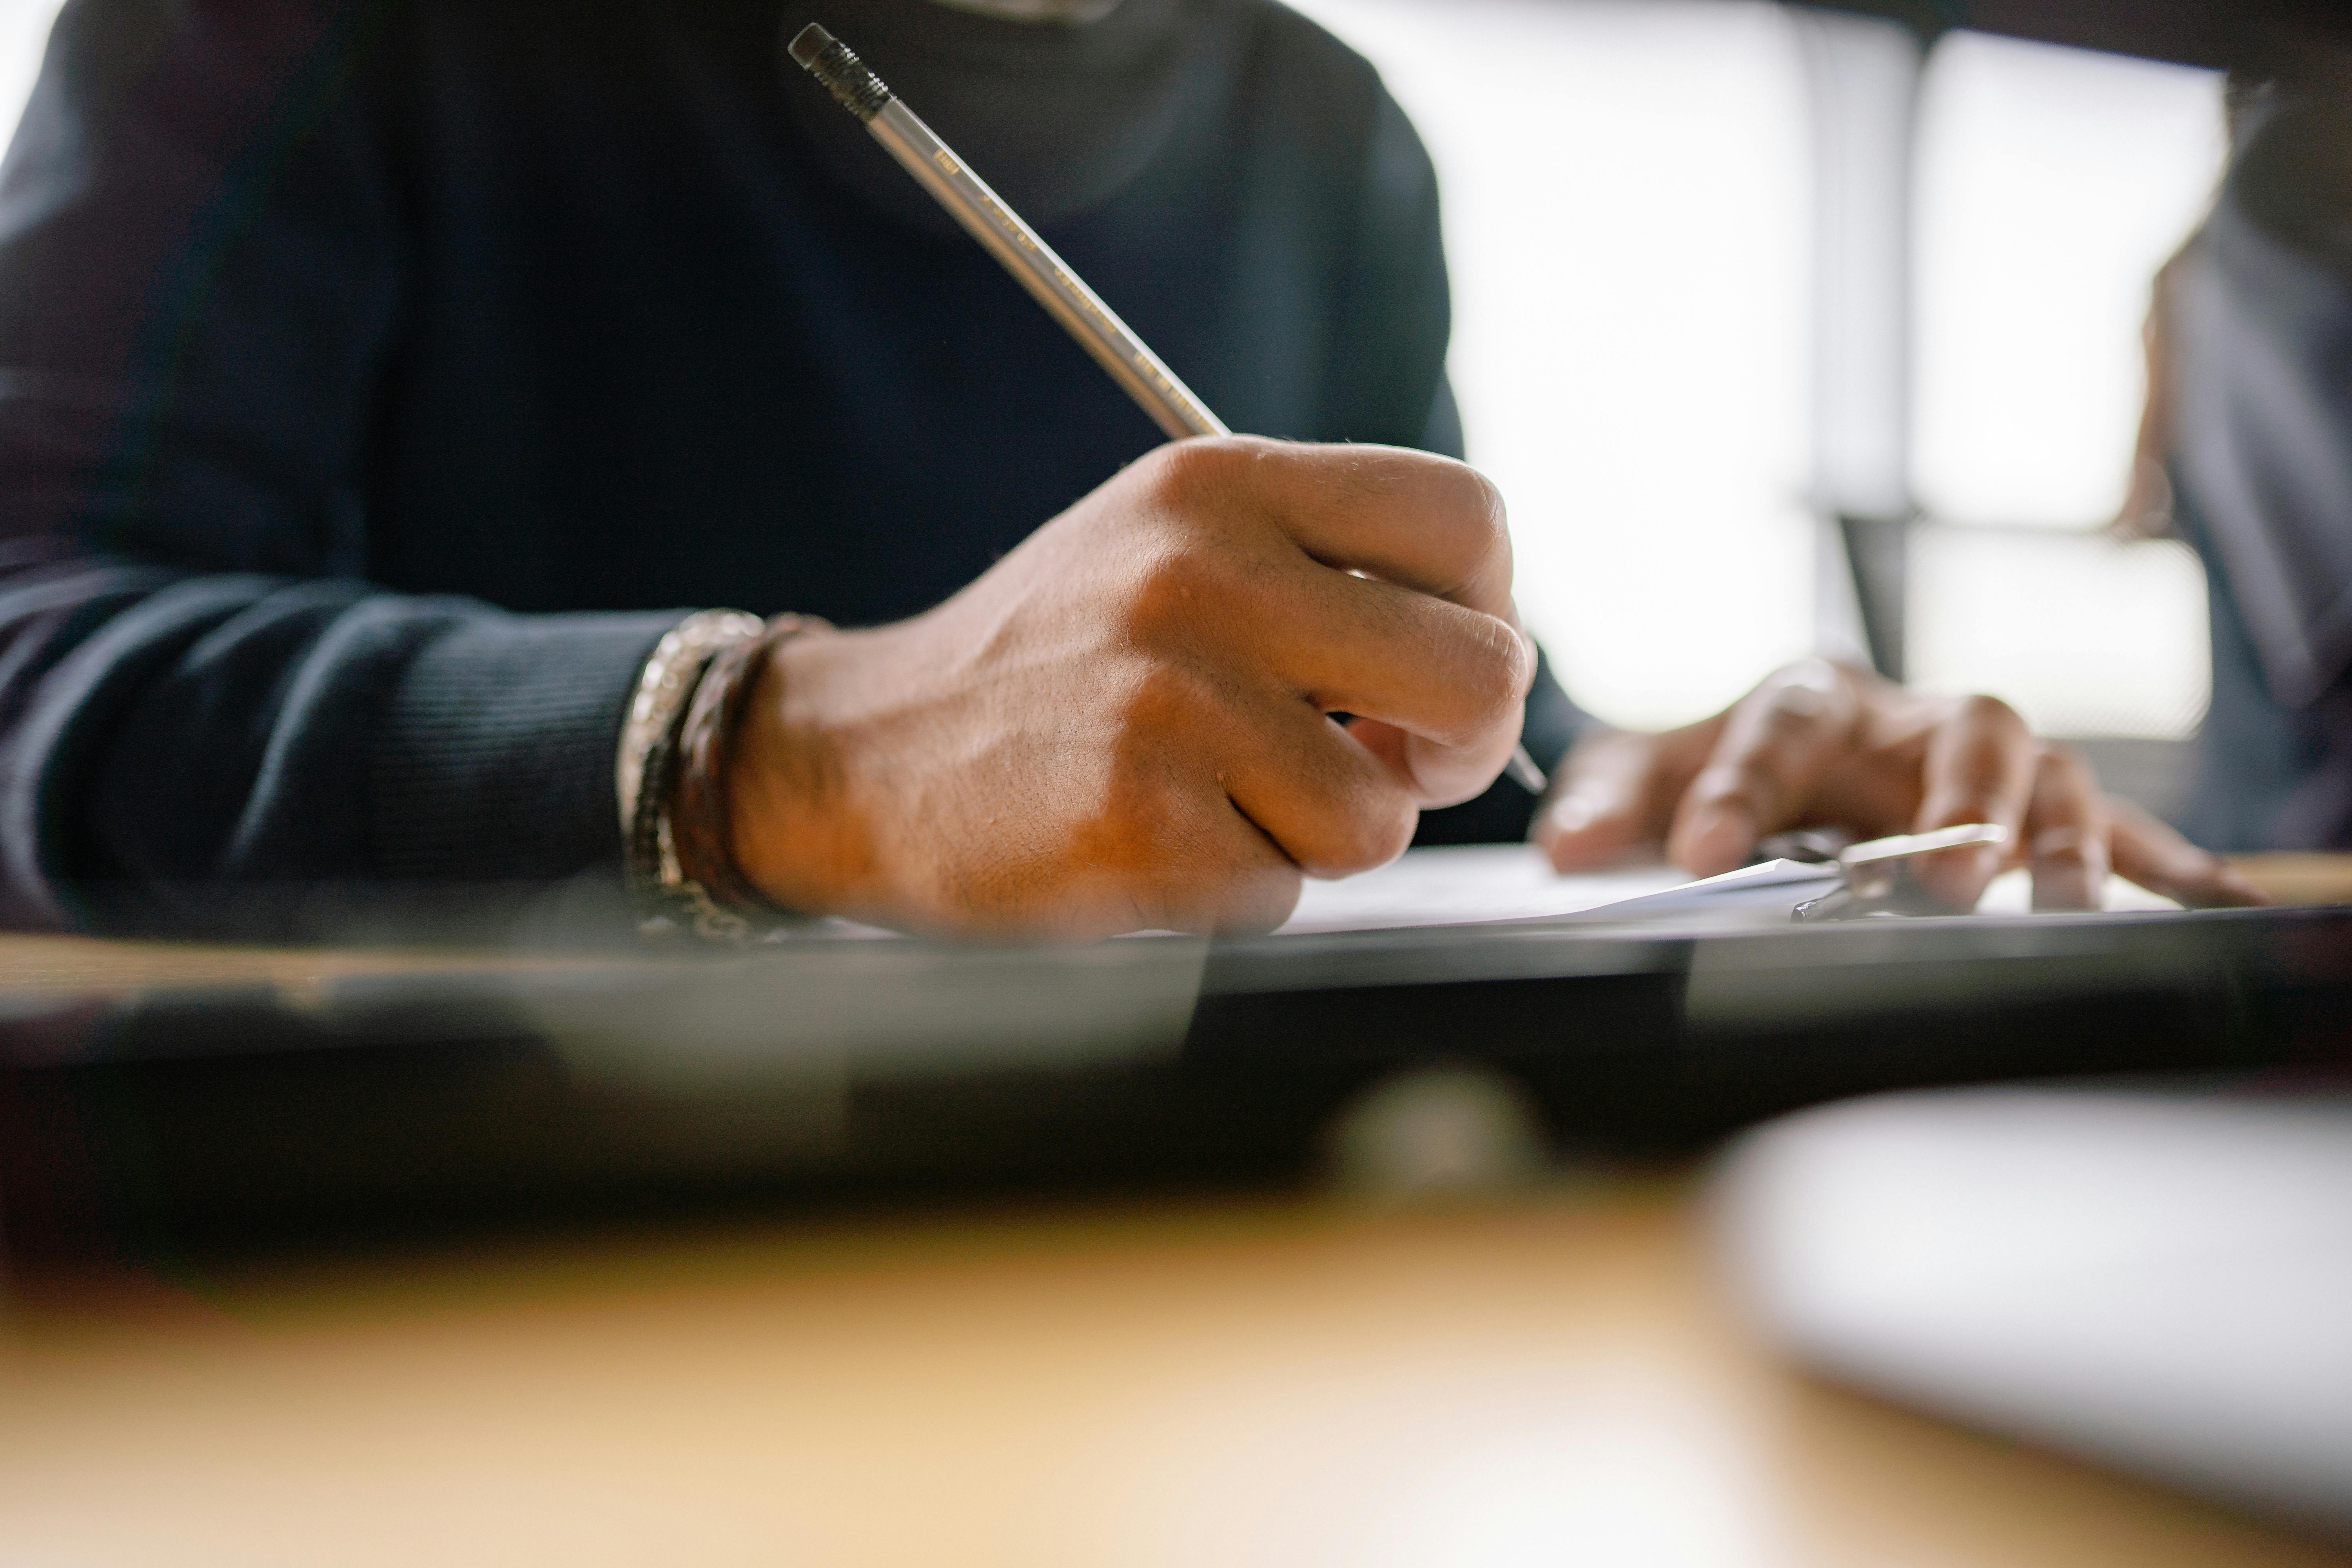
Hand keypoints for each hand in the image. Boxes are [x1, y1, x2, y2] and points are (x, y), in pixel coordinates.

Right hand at [726, 437, 1533, 936]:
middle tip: (1394, 762)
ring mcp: (1170, 698)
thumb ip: (1317, 567)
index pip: (1467, 513)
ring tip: (1228, 801)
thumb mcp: (1169, 547)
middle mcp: (1204, 573)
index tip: (1432, 665)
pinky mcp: (1138, 818)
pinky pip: (1286, 891)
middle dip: (1458, 745)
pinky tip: (1161, 842)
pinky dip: (1241, 889)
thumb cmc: (1052, 664)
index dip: (1490, 607)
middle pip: (1478, 670)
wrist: (868, 752)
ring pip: (1384, 815)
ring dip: (1325, 836)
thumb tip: (1483, 654)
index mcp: (1222, 484)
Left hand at [1533, 659, 2264, 910]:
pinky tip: (2213, 901)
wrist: (1776, 755)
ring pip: (2045, 776)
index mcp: (1808, 694)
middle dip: (1953, 803)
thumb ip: (1602, 804)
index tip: (1702, 852)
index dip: (1742, 787)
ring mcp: (1986, 761)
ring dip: (2054, 840)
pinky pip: (2117, 827)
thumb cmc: (1715, 769)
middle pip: (1958, 731)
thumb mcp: (1643, 778)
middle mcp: (1910, 718)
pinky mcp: (2037, 807)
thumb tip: (1565, 850)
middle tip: (1935, 877)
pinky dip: (2165, 862)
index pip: (1781, 726)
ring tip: (2057, 906)